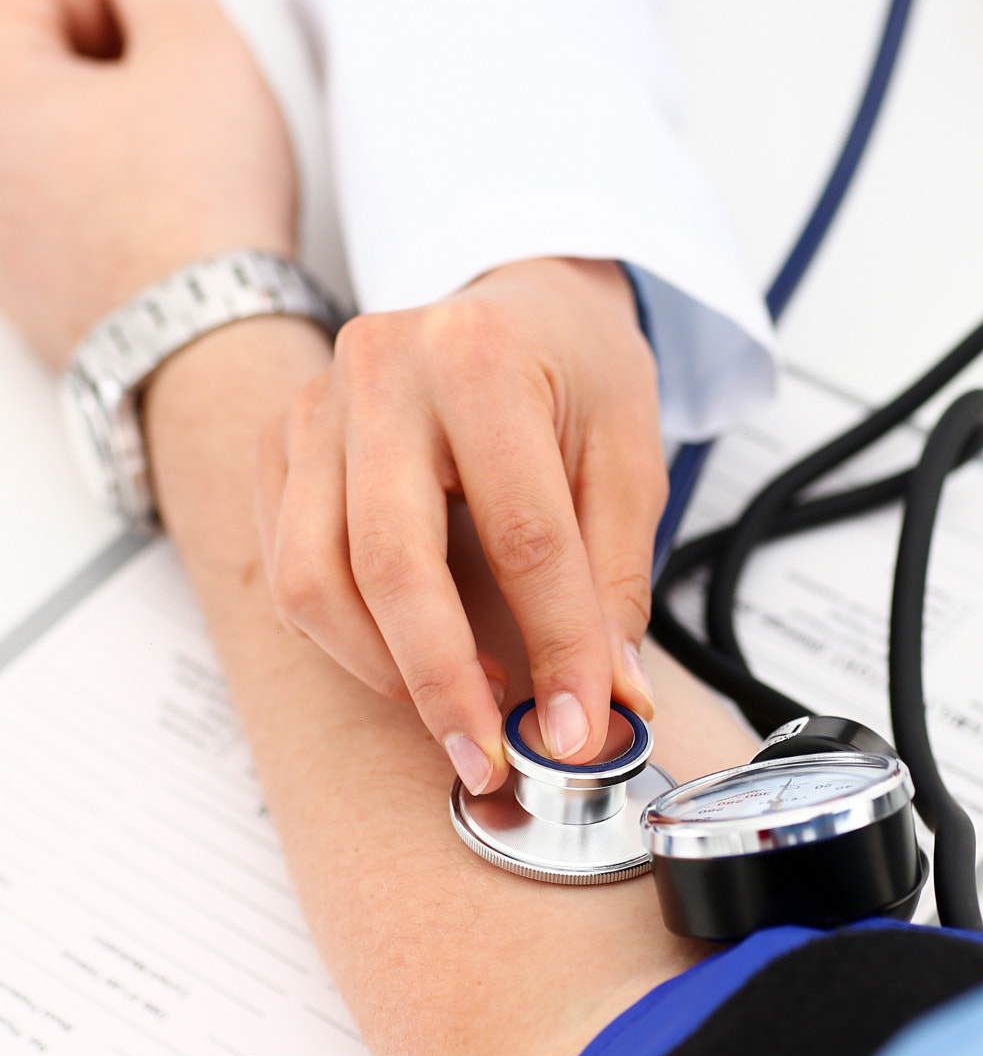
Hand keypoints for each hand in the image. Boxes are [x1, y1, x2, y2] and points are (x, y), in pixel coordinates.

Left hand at [0, 0, 296, 369]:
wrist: (204, 345)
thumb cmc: (199, 203)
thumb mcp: (200, 44)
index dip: (117, 5)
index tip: (172, 45)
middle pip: (32, 76)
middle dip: (108, 76)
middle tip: (181, 104)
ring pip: (47, 153)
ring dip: (107, 145)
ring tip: (179, 169)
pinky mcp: (23, 299)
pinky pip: (58, 224)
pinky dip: (104, 212)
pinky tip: (164, 228)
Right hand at [255, 258, 667, 794]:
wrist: (520, 299)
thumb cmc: (574, 370)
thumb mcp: (628, 457)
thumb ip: (613, 582)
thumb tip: (609, 701)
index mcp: (481, 359)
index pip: (521, 535)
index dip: (554, 646)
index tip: (576, 728)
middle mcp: (381, 370)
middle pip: (391, 564)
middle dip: (442, 683)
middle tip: (489, 757)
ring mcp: (315, 405)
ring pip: (314, 581)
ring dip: (384, 669)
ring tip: (456, 708)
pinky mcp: (280, 443)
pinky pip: (287, 570)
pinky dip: (344, 636)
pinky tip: (405, 655)